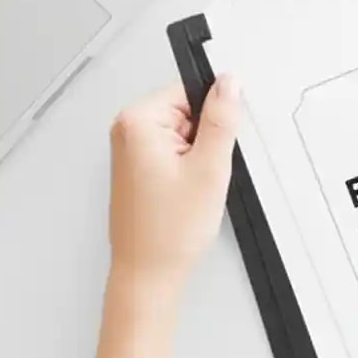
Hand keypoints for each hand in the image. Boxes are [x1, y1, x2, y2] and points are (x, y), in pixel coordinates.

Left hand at [108, 77, 240, 288]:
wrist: (149, 275)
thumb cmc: (168, 232)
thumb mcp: (209, 168)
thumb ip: (221, 119)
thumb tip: (229, 82)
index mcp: (138, 121)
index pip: (190, 90)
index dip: (214, 116)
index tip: (217, 143)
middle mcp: (128, 131)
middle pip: (187, 110)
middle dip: (207, 138)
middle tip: (206, 172)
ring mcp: (132, 151)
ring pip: (184, 133)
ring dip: (199, 156)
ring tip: (195, 187)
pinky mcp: (139, 168)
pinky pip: (175, 151)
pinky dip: (190, 168)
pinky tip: (188, 192)